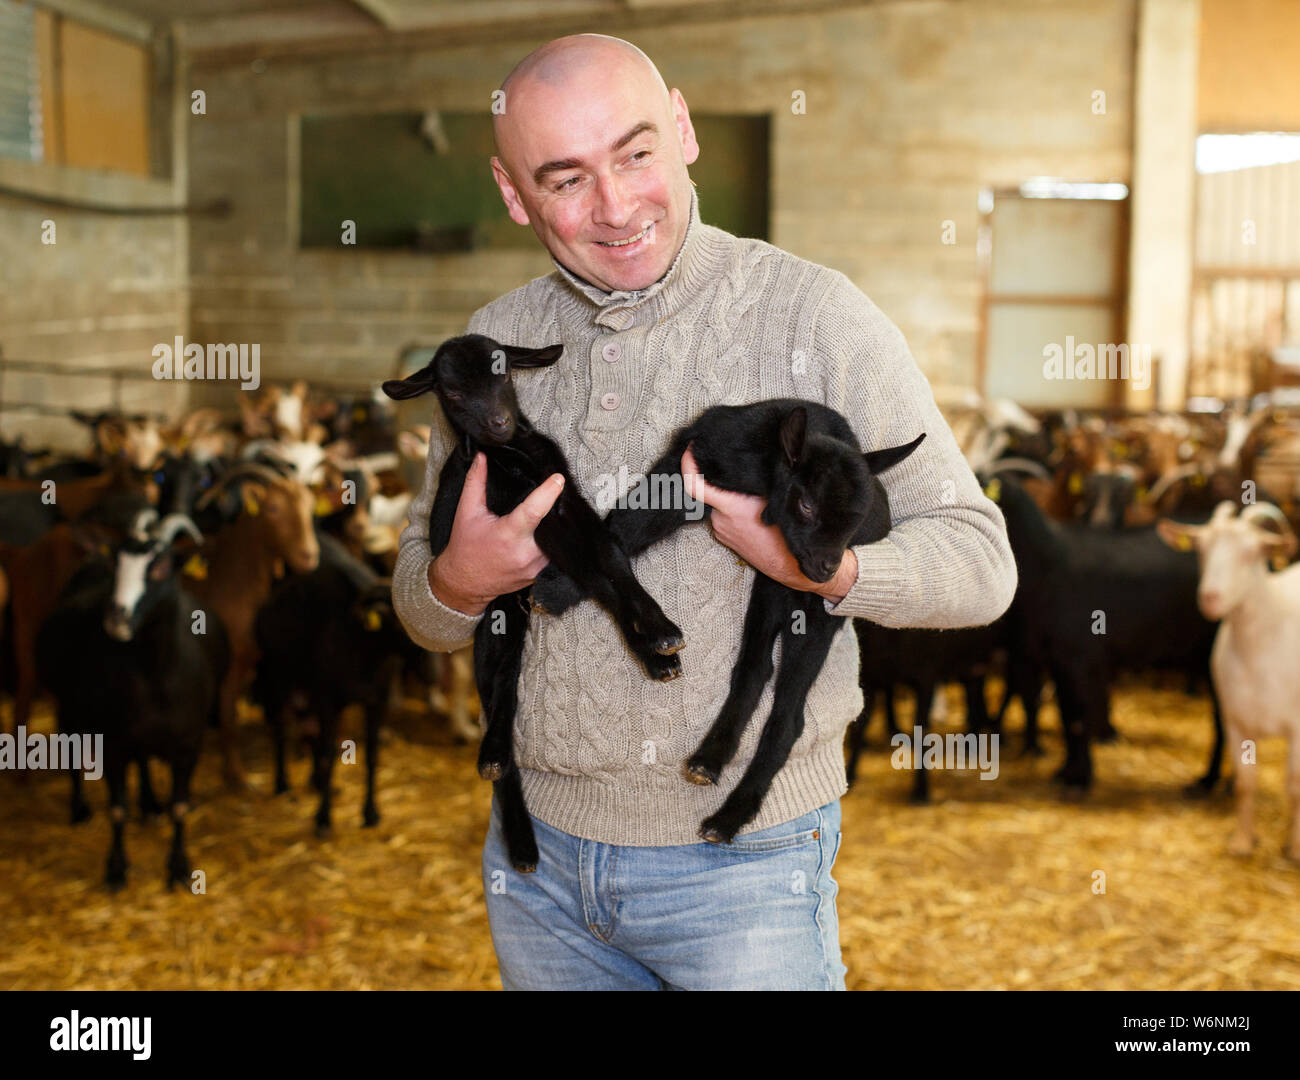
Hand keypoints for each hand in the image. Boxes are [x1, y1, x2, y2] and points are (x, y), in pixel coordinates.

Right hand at [427, 452, 564, 614]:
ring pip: (554, 540)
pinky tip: (546, 531)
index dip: (549, 493)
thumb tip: (481, 457)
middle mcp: (525, 553)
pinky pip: (551, 553)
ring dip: (554, 525)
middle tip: (557, 492)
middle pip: (552, 524)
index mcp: (508, 534)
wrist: (463, 583)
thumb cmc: (465, 547)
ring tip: (551, 511)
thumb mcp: (467, 512)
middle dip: (556, 508)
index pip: (534, 511)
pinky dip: (550, 541)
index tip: (559, 478)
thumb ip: (475, 482)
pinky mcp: (538, 574)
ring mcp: (534, 566)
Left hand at [681, 446, 857, 601]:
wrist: (789, 566)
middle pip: (713, 490)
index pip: (696, 485)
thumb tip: (746, 464)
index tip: (690, 449)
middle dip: (724, 481)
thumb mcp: (775, 499)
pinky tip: (752, 513)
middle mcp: (720, 519)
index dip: (688, 464)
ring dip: (732, 497)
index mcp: (730, 507)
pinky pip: (724, 516)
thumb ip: (755, 482)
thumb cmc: (785, 534)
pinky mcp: (724, 537)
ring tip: (755, 498)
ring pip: (720, 503)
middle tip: (743, 474)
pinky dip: (733, 510)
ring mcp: (720, 530)